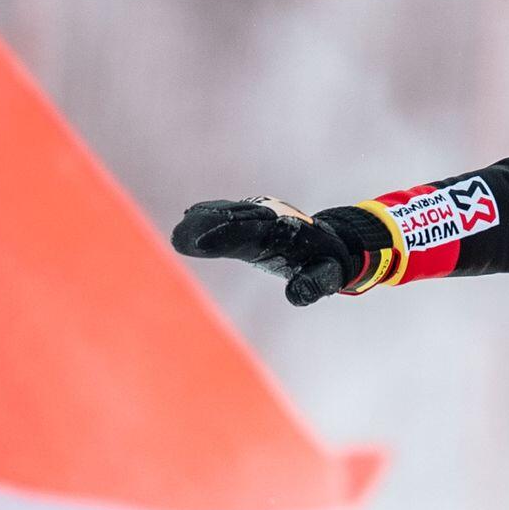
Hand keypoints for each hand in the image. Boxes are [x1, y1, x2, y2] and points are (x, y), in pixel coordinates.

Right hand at [172, 197, 380, 306]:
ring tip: (179, 234)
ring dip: (204, 220)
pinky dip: (209, 216)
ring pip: (230, 214)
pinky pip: (228, 215)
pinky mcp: (249, 220)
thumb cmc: (325, 262)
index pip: (254, 233)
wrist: (327, 240)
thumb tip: (296, 295)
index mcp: (287, 233)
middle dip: (209, 225)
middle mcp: (270, 219)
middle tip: (180, 236)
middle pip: (237, 219)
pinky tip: (188, 220)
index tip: (204, 244)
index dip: (228, 236)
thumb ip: (314, 284)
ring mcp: (258, 216)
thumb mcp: (329, 275)